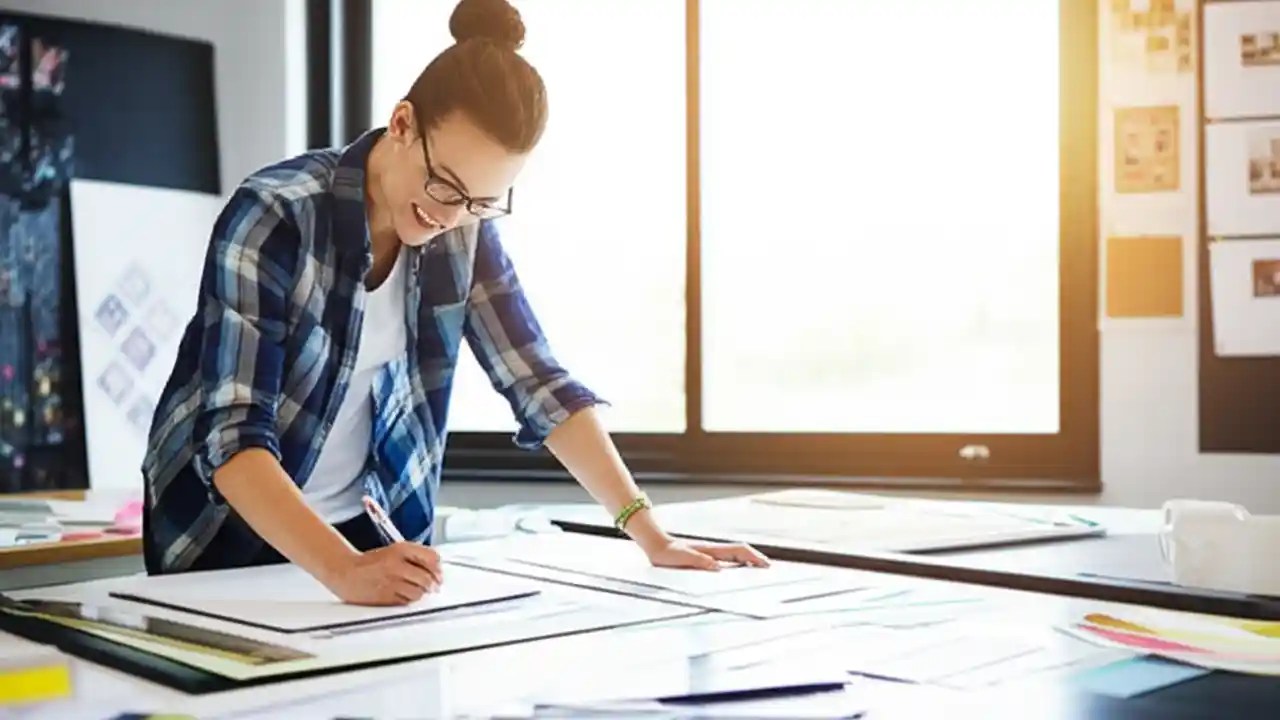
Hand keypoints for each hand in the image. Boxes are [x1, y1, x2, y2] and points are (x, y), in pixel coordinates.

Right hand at [321, 542, 443, 605]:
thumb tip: (437, 570)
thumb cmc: (370, 563)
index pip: (432, 557)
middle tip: (432, 586)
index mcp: (400, 549)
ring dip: (420, 593)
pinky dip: (408, 600)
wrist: (345, 572)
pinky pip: (406, 602)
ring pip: (419, 592)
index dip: (438, 568)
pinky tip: (402, 595)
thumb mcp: (394, 551)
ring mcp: (391, 582)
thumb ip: (415, 557)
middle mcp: (397, 565)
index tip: (439, 573)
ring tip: (412, 589)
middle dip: (432, 584)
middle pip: (428, 578)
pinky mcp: (386, 597)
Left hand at [644, 538, 769, 570]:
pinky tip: (735, 572)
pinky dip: (736, 564)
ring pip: (735, 556)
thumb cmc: (667, 553)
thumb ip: (699, 561)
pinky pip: (726, 560)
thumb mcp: (683, 558)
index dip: (754, 557)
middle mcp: (713, 551)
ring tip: (758, 571)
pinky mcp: (704, 558)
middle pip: (741, 552)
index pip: (739, 550)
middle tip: (768, 568)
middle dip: (756, 559)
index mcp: (712, 550)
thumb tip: (717, 567)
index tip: (766, 564)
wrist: (655, 546)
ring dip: (748, 561)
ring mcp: (709, 554)